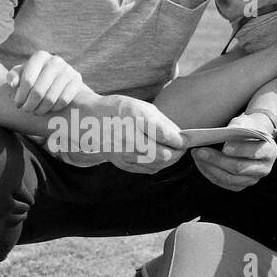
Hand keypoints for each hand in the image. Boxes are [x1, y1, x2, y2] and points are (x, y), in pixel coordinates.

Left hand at [6, 51, 84, 113]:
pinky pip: (63, 101)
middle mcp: (55, 60)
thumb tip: (12, 83)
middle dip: (29, 105)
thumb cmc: (33, 75)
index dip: (20, 96)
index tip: (17, 104)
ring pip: (50, 98)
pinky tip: (48, 109)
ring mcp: (67, 69)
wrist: (57, 75)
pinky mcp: (77, 79)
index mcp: (39, 56)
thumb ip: (13, 76)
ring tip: (35, 111)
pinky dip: (54, 108)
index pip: (27, 81)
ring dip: (40, 109)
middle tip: (26, 110)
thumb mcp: (21, 73)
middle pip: (38, 92)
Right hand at [46, 94, 185, 173]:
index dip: (180, 140)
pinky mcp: (121, 163)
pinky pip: (147, 169)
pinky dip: (157, 164)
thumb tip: (180, 137)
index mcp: (134, 118)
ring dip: (169, 160)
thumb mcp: (140, 107)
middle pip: (163, 155)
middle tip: (182, 148)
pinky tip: (158, 157)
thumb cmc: (119, 110)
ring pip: (156, 165)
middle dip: (177, 152)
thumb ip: (162, 122)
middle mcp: (127, 138)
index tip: (187, 139)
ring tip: (172, 151)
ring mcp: (123, 153)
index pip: (165, 135)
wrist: (89, 121)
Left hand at [191, 111, 276, 191]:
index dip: (240, 150)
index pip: (255, 152)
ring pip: (229, 178)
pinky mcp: (241, 185)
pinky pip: (223, 183)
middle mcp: (264, 168)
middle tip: (200, 151)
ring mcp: (252, 179)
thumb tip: (228, 133)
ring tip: (197, 156)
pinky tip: (201, 163)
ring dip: (210, 167)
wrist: (253, 139)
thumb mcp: (246, 122)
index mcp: (269, 151)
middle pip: (238, 168)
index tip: (224, 147)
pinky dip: (209, 173)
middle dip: (217, 160)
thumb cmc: (248, 128)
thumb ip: (239, 126)